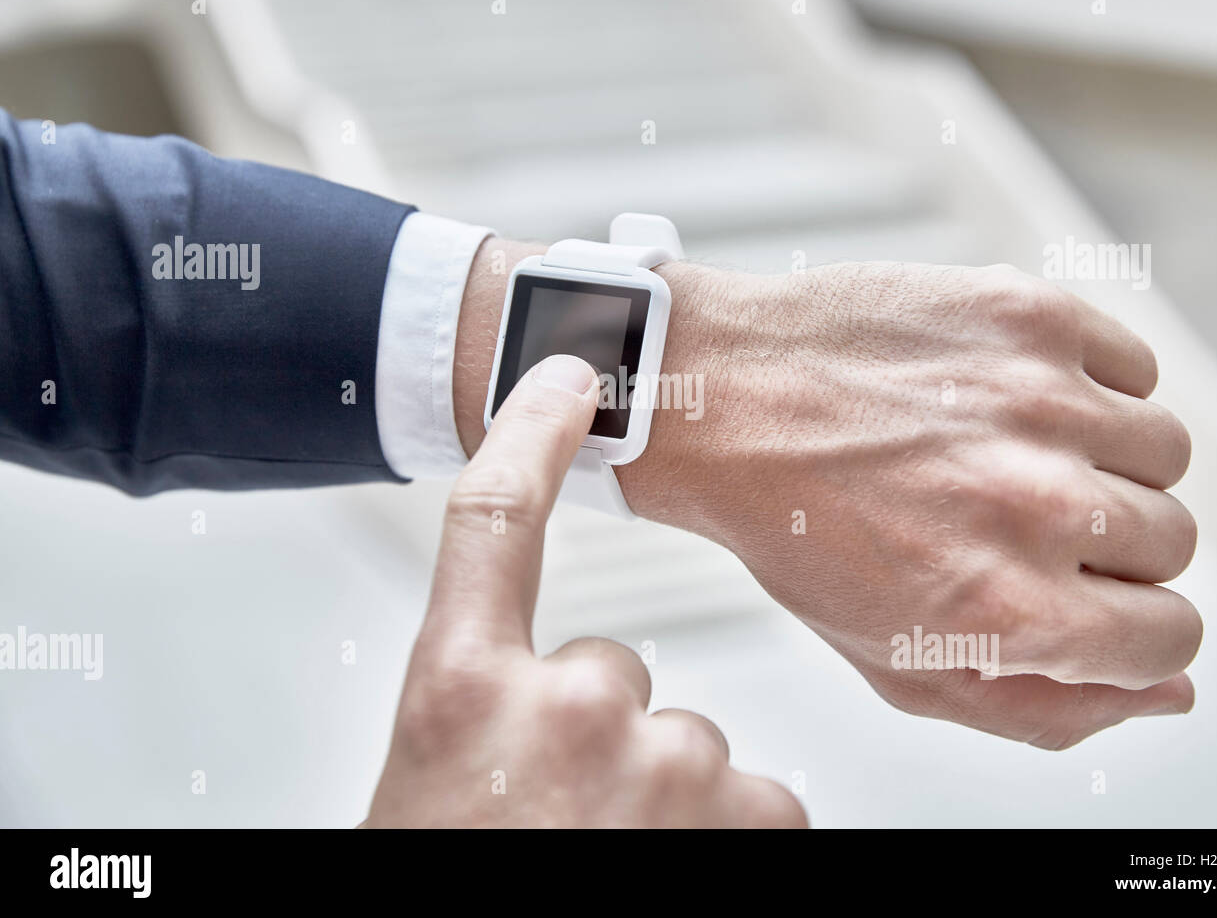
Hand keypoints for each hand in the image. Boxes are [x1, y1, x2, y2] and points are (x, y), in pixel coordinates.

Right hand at [367, 353, 806, 826]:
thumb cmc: (451, 879)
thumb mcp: (429, 781)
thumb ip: (478, 711)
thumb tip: (521, 693)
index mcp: (459, 695)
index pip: (491, 521)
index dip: (533, 437)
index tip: (569, 379)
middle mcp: (565, 712)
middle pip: (608, 668)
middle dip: (595, 729)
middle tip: (559, 814)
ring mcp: (663, 763)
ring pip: (682, 743)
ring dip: (656, 797)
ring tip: (606, 850)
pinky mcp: (749, 814)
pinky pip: (756, 799)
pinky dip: (727, 831)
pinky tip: (670, 860)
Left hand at [617, 260, 1199, 749]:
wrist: (726, 401)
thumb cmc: (801, 536)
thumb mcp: (898, 665)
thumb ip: (1042, 706)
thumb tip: (1170, 695)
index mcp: (1008, 612)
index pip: (1170, 640)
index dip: (1135, 629)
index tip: (1097, 604)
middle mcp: (1037, 508)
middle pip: (1173, 543)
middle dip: (1108, 546)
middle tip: (1018, 519)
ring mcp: (1041, 403)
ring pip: (1164, 452)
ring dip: (1104, 461)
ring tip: (1010, 454)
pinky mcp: (1031, 319)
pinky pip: (1133, 368)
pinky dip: (1091, 386)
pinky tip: (1010, 397)